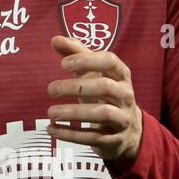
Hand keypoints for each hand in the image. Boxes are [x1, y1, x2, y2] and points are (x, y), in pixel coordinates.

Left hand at [46, 35, 142, 167]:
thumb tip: (55, 39)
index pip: (110, 61)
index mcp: (121, 75)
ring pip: (102, 114)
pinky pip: (93, 137)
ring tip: (50, 112)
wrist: (128, 131)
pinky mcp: (115, 139)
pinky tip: (52, 129)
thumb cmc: (105, 94)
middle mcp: (126, 95)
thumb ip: (76, 54)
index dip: (87, 61)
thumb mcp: (94, 73)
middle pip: (105, 87)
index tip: (63, 64)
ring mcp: (122, 118)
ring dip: (73, 113)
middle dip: (76, 87)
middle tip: (51, 89)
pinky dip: (71, 134)